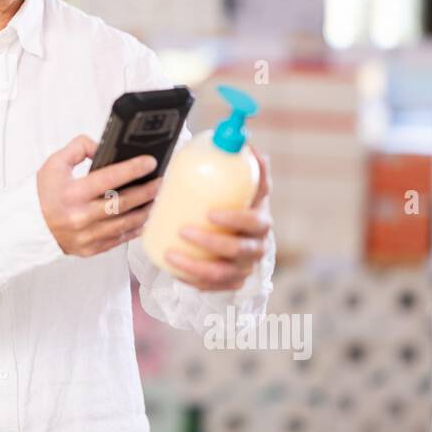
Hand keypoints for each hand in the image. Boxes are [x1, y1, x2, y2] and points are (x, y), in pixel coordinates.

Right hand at [37, 135, 161, 256]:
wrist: (28, 226)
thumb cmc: (42, 194)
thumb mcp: (55, 164)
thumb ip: (79, 147)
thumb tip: (104, 147)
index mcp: (72, 193)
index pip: (110, 178)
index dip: (133, 168)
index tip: (150, 162)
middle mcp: (81, 216)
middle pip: (123, 202)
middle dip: (147, 190)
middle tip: (161, 181)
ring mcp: (88, 236)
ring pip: (126, 223)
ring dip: (145, 209)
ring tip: (157, 198)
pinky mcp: (91, 249)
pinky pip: (120, 239)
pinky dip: (135, 228)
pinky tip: (144, 216)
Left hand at [165, 146, 272, 292]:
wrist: (233, 226)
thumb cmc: (233, 200)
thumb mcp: (237, 182)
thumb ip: (241, 164)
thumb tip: (244, 143)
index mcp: (260, 221)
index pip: (254, 222)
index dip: (235, 220)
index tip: (210, 213)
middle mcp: (256, 246)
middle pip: (239, 251)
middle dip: (211, 243)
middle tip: (183, 231)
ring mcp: (244, 267)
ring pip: (224, 274)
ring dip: (197, 267)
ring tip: (171, 255)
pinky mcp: (230, 281)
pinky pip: (214, 288)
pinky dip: (194, 282)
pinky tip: (176, 274)